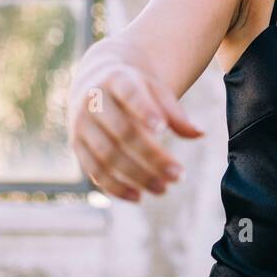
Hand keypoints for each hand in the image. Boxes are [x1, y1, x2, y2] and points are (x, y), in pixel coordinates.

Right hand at [68, 62, 204, 201]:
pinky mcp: (77, 146)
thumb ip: (175, 112)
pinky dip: (115, 187)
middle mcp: (94, 101)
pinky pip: (94, 171)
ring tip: (163, 189)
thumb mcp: (155, 90)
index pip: (130, 94)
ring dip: (136, 176)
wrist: (97, 84)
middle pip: (122, 132)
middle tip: (179, 176)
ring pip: (107, 156)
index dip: (144, 110)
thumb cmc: (135, 89)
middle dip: (151, 156)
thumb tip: (199, 133)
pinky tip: (138, 197)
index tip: (162, 129)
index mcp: (117, 79)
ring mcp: (82, 124)